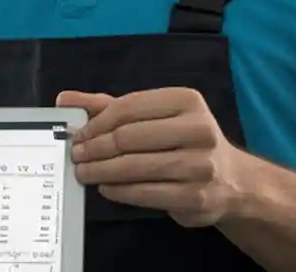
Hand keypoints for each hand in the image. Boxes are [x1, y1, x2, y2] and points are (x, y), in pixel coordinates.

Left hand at [57, 87, 250, 227]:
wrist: (231, 181)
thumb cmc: (183, 141)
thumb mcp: (152, 116)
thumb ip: (108, 106)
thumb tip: (64, 99)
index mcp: (186, 100)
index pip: (127, 107)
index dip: (95, 122)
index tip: (77, 134)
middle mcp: (198, 129)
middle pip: (128, 137)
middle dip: (95, 148)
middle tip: (76, 155)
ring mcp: (200, 165)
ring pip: (134, 167)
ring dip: (100, 171)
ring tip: (83, 172)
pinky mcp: (196, 197)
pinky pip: (145, 193)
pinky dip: (118, 190)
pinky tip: (105, 187)